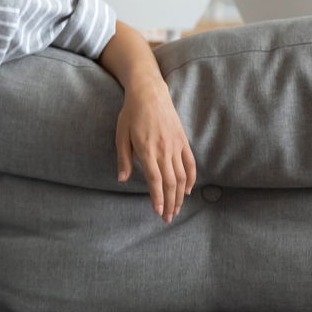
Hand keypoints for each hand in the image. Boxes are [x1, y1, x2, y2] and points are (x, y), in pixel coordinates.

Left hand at [116, 79, 196, 223]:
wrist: (150, 93)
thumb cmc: (131, 114)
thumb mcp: (121, 135)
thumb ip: (123, 158)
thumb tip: (123, 179)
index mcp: (147, 150)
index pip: (155, 180)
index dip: (158, 198)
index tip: (158, 212)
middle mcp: (164, 150)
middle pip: (170, 182)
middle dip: (170, 203)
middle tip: (168, 218)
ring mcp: (176, 146)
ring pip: (182, 176)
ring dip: (180, 195)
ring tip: (177, 209)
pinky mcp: (183, 141)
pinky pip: (190, 163)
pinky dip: (191, 179)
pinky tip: (187, 191)